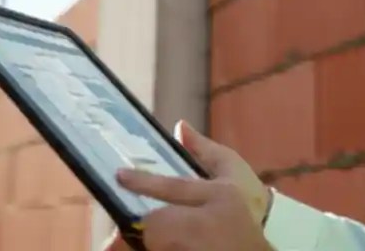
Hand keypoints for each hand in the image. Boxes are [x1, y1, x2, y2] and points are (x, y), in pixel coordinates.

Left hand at [107, 120, 273, 250]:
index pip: (174, 187)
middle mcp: (209, 225)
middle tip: (148, 231)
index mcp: (219, 195)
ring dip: (155, 244)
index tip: (119, 176)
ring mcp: (201, 249)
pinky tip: (171, 248)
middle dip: (150, 229)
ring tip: (164, 242)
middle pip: (159, 226)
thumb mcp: (233, 173)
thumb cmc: (245, 206)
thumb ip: (205, 151)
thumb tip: (180, 126)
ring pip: (159, 245)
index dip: (143, 182)